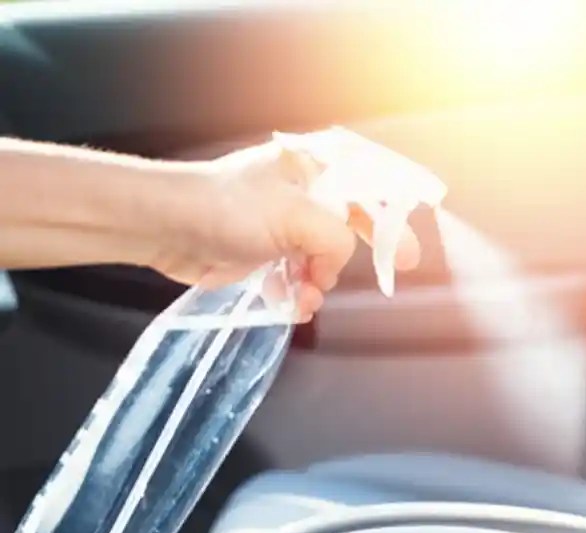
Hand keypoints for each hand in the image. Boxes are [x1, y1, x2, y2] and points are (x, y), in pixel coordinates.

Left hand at [148, 139, 420, 320]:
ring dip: (320, 282)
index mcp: (314, 166)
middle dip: (351, 258)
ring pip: (324, 259)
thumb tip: (335, 263)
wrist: (164, 227)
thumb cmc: (226, 208)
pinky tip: (288, 302)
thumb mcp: (298, 217)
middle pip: (351, 227)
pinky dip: (297, 293)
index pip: (371, 187)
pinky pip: (297, 277)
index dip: (395, 218)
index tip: (410, 252)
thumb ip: (337, 239)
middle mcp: (303, 192)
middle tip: (389, 277)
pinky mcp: (263, 253)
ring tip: (304, 294)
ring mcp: (282, 224)